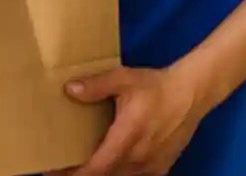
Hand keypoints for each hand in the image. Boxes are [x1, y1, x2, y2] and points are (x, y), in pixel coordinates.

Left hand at [47, 66, 206, 175]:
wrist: (192, 93)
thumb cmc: (155, 86)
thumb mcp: (123, 79)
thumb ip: (96, 86)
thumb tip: (69, 89)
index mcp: (127, 138)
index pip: (97, 168)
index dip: (75, 174)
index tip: (54, 172)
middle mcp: (140, 158)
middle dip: (82, 175)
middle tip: (61, 169)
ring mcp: (152, 165)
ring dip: (101, 175)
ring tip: (81, 167)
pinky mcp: (162, 166)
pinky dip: (119, 174)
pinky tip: (109, 166)